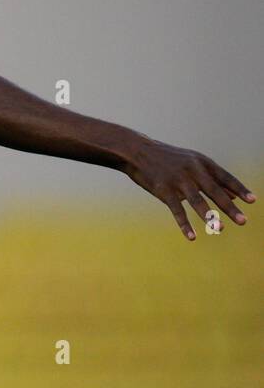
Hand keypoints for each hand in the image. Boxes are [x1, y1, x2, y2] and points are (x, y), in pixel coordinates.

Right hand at [118, 138, 254, 239]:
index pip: (224, 177)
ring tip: (220, 228)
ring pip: (197, 200)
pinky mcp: (163, 189)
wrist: (136, 151)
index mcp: (201, 162)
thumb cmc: (167, 158)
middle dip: (229, 207)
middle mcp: (192, 170)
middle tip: (243, 221)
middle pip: (214, 191)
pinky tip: (192, 237)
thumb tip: (236, 195)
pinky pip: (176, 210)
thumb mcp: (192, 163)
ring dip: (209, 216)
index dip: (239, 189)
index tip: (252, 200)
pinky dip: (184, 224)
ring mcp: (177, 180)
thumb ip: (213, 178)